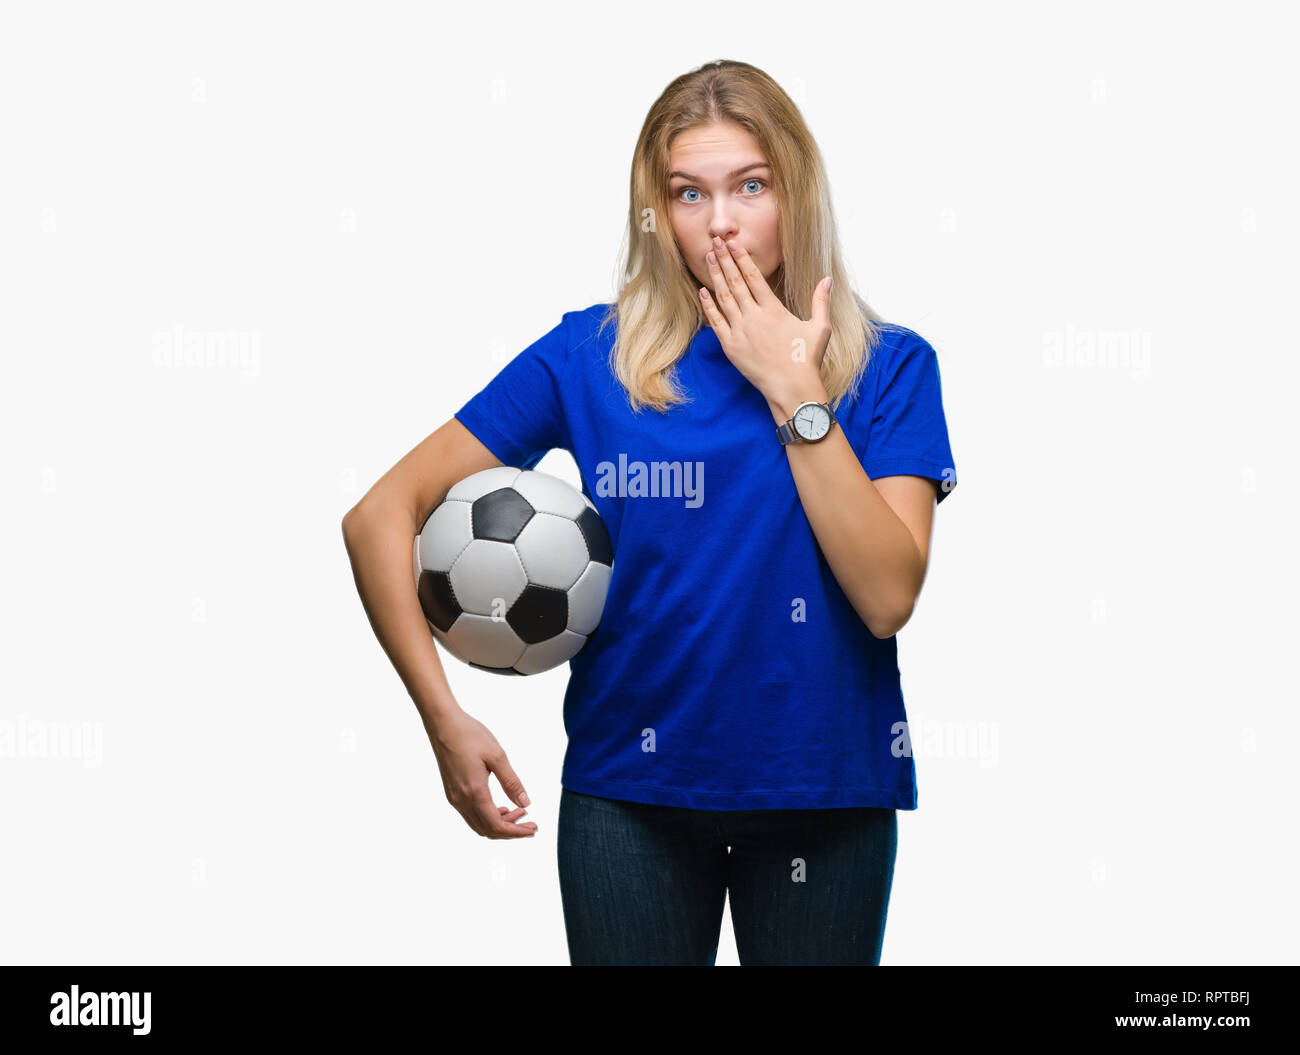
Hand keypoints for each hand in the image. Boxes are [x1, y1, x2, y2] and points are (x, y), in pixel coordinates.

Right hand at [427, 708, 537, 838]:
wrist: (443, 724)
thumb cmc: (469, 735)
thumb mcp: (497, 756)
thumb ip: (512, 782)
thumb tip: (525, 803)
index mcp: (474, 792)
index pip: (496, 826)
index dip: (517, 832)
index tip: (533, 828)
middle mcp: (461, 800)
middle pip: (487, 830)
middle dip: (511, 830)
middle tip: (530, 822)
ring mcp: (454, 798)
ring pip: (478, 825)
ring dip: (499, 824)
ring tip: (518, 812)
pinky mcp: (452, 792)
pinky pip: (471, 815)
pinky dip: (488, 817)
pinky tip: (500, 806)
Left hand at [698, 235, 831, 417]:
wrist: (791, 388)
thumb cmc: (807, 359)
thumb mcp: (820, 328)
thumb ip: (821, 301)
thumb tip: (827, 279)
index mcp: (773, 310)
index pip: (753, 277)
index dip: (741, 258)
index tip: (733, 243)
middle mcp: (754, 317)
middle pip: (735, 282)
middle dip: (725, 259)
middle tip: (715, 241)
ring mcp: (740, 332)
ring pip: (724, 298)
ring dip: (715, 276)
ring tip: (708, 257)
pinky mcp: (731, 347)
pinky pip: (716, 322)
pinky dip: (709, 305)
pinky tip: (703, 291)